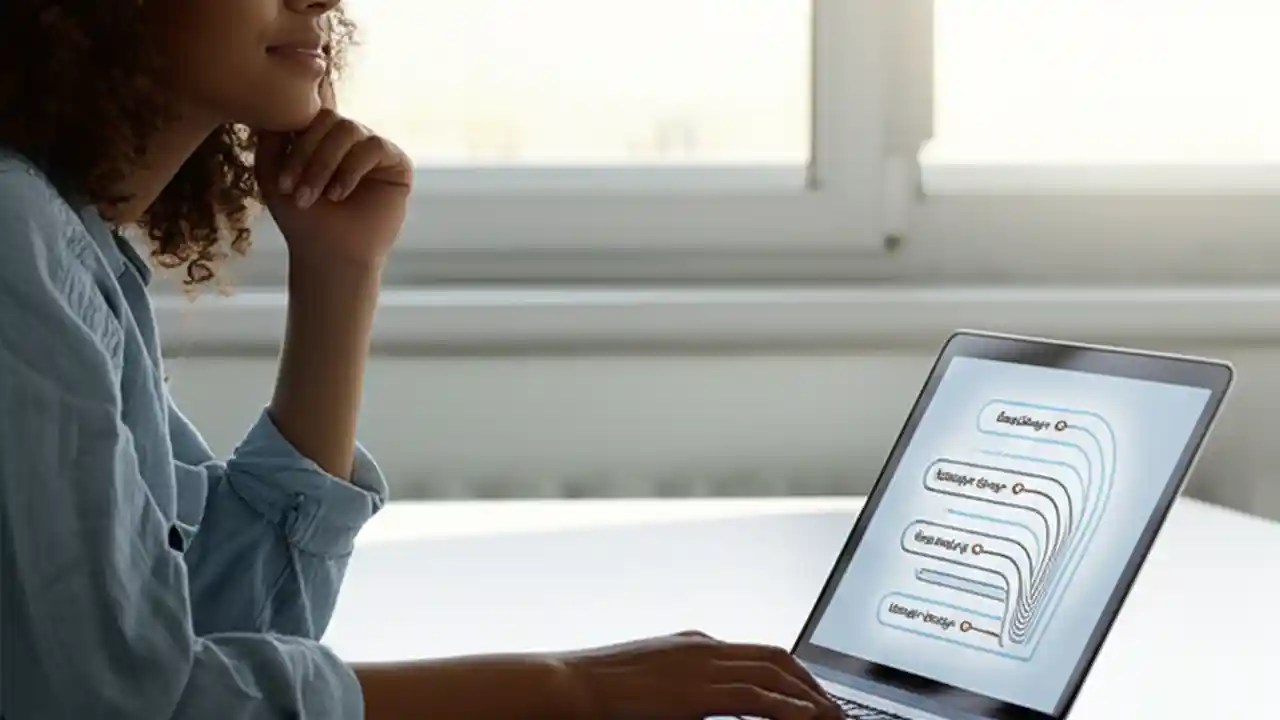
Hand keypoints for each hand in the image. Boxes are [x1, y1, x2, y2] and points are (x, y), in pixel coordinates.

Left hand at [254, 82, 412, 267]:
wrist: (330, 255)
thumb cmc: (302, 219)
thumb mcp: (273, 174)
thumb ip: (271, 136)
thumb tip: (278, 101)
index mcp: (322, 135)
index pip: (309, 111)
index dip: (293, 136)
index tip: (280, 181)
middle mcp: (350, 137)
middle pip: (328, 118)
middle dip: (307, 154)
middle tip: (293, 190)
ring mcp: (374, 147)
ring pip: (349, 129)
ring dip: (325, 163)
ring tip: (315, 197)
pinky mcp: (397, 162)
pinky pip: (374, 146)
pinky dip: (351, 169)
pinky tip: (339, 195)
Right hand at [556, 631, 841, 719]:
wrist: (570, 684)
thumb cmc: (598, 689)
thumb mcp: (647, 680)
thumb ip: (679, 686)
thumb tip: (693, 701)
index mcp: (694, 644)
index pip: (756, 652)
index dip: (790, 673)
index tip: (809, 693)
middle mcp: (705, 648)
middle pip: (776, 658)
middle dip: (809, 682)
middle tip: (833, 708)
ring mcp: (702, 666)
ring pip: (774, 674)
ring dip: (809, 696)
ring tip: (832, 717)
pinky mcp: (697, 691)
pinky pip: (756, 697)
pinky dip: (787, 706)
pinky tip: (808, 719)